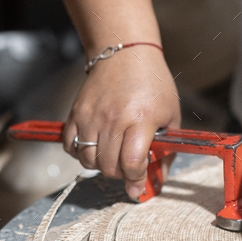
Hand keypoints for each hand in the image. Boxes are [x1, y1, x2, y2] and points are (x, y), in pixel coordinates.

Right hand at [63, 47, 180, 198]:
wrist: (127, 53)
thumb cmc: (153, 84)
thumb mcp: (170, 116)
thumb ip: (166, 150)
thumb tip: (158, 178)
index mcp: (141, 119)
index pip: (131, 162)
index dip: (135, 180)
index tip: (138, 187)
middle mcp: (114, 119)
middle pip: (109, 166)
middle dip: (120, 175)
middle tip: (128, 168)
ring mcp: (92, 116)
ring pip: (88, 160)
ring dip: (100, 166)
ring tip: (112, 156)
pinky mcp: (76, 113)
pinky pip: (70, 146)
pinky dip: (80, 153)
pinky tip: (94, 147)